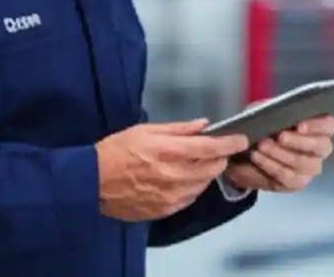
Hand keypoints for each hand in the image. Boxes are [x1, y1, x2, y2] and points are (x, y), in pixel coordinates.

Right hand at [96, 119, 248, 221]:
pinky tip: (181, 178)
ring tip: (194, 162)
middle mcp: (173, 175)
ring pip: (203, 184)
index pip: (211, 147)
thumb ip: (179, 128)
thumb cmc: (115, 152)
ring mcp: (170, 195)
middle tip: (216, 149)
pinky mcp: (164, 209)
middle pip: (213, 167)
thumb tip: (203, 125)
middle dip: (220, 157)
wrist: (92, 182)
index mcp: (169, 151)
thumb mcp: (146, 130)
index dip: (231, 143)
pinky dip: (191, 187)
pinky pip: (189, 198)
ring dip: (205, 172)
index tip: (241, 140)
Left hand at [223, 114, 333, 192]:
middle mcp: (320, 148)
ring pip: (303, 163)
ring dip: (281, 153)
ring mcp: (311, 168)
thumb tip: (270, 111)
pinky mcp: (297, 183)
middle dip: (299, 141)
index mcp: (319, 127)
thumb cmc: (264, 127)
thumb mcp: (265, 112)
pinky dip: (270, 165)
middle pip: (321, 146)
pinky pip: (288, 177)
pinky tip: (257, 157)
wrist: (248, 155)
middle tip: (280, 136)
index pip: (329, 125)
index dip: (317, 126)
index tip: (299, 126)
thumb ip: (270, 109)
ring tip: (261, 145)